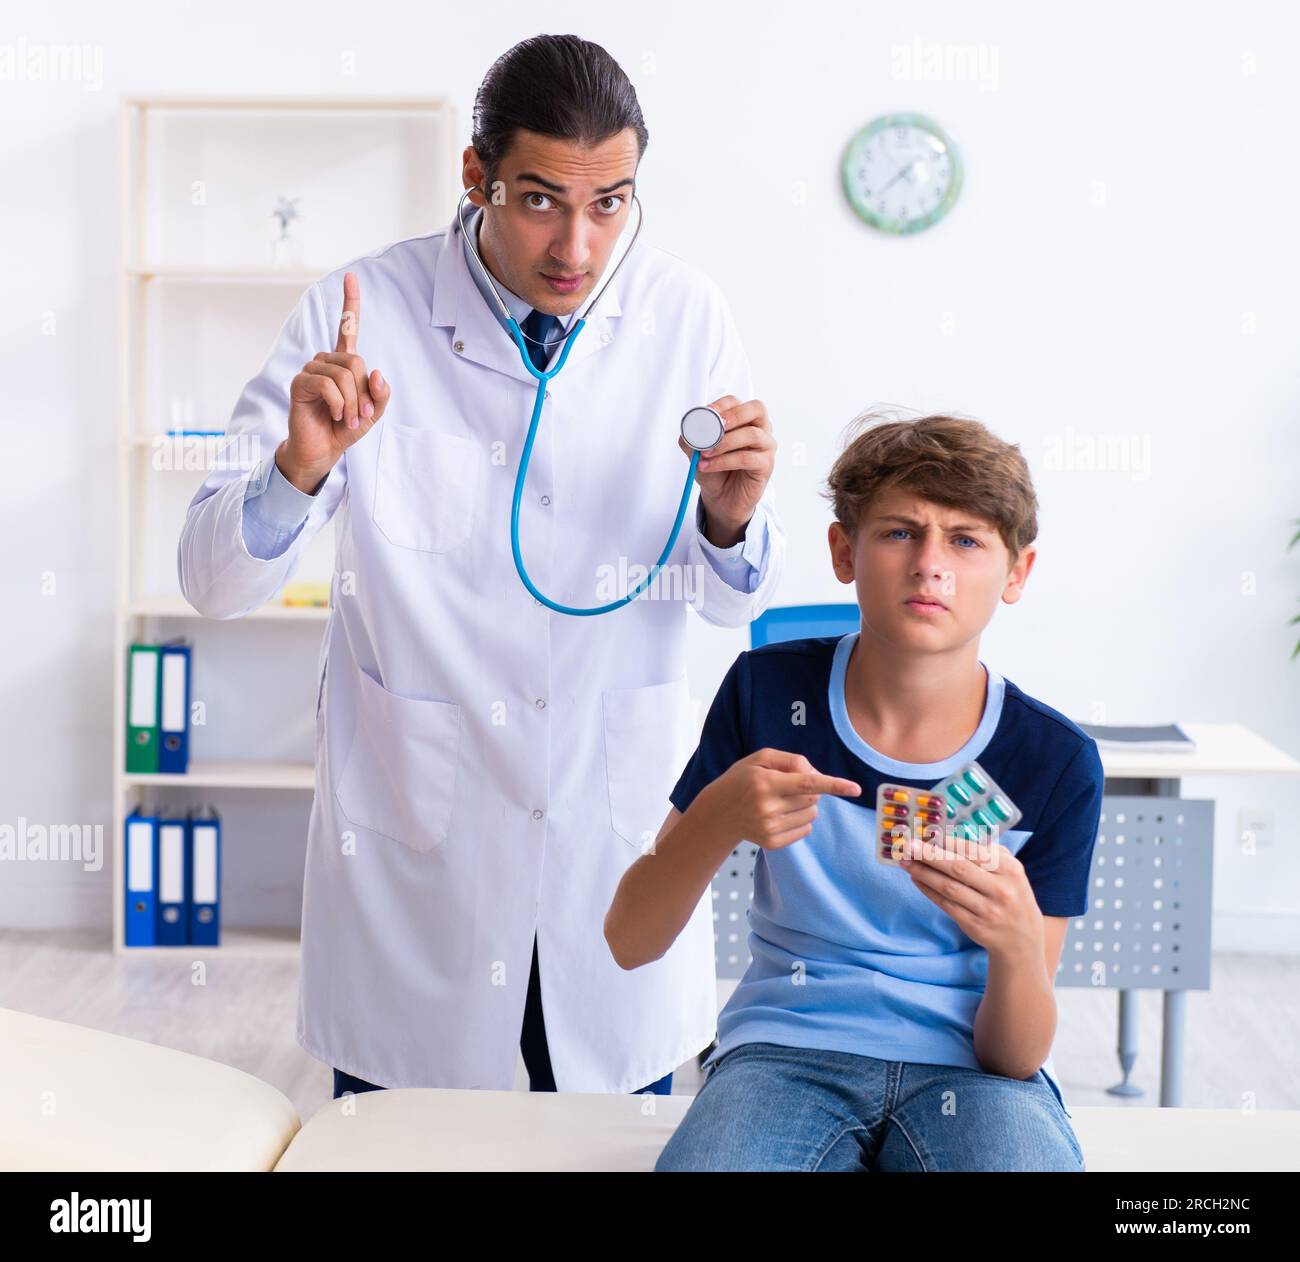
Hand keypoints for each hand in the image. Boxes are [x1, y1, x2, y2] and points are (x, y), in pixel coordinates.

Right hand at [279, 271, 391, 492]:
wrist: (322, 451)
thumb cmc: (344, 428)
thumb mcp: (372, 413)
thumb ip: (380, 394)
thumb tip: (377, 373)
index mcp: (344, 364)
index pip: (347, 328)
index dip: (350, 303)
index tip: (351, 277)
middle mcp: (326, 361)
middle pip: (356, 362)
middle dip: (364, 393)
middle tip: (360, 415)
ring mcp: (311, 370)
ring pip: (344, 374)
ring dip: (352, 403)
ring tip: (346, 419)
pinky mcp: (300, 383)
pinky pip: (327, 384)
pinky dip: (338, 404)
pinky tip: (334, 415)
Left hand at [678, 395, 775, 542]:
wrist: (721, 497)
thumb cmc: (715, 469)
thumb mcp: (697, 451)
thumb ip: (691, 439)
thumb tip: (688, 431)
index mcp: (743, 419)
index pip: (736, 401)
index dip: (721, 405)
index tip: (705, 414)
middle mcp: (759, 428)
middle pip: (757, 409)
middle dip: (734, 415)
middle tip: (714, 426)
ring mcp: (766, 446)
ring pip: (752, 434)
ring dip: (725, 442)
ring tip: (704, 454)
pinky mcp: (766, 465)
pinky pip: (747, 458)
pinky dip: (725, 461)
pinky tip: (708, 465)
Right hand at [700, 748, 859, 850]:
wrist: (717, 813)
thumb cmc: (741, 780)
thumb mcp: (760, 758)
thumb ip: (791, 760)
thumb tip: (816, 773)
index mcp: (766, 782)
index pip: (808, 783)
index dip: (834, 785)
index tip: (856, 789)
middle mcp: (768, 807)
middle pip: (813, 798)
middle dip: (810, 790)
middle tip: (788, 786)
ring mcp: (769, 827)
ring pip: (812, 815)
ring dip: (805, 806)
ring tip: (782, 801)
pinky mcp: (772, 842)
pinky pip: (805, 831)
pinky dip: (800, 821)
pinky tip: (780, 815)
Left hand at [901, 834, 1043, 961]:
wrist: (1022, 938)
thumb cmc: (1011, 894)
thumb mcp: (1011, 871)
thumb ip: (988, 852)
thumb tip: (951, 837)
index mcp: (1010, 870)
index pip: (974, 851)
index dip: (948, 842)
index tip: (927, 834)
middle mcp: (1000, 890)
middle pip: (958, 868)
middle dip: (930, 855)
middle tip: (908, 846)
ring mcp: (987, 910)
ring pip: (948, 887)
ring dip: (923, 873)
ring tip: (906, 862)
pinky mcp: (974, 925)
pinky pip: (946, 904)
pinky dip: (928, 890)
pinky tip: (916, 879)